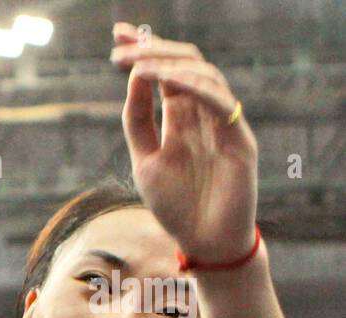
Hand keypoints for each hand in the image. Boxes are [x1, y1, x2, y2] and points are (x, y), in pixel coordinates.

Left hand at [112, 21, 257, 261]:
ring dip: (168, 66)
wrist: (203, 243)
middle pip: (186, 64)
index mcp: (182, 118)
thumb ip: (139, 122)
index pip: (167, 72)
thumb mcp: (146, 161)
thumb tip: (134, 77)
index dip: (145, 50)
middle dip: (154, 48)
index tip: (116, 36)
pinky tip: (166, 80)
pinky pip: (220, 103)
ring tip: (135, 65)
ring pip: (204, 76)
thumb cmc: (176, 206)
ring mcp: (224, 125)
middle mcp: (205, 115)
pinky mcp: (240, 141)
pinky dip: (193, 87)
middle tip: (121, 44)